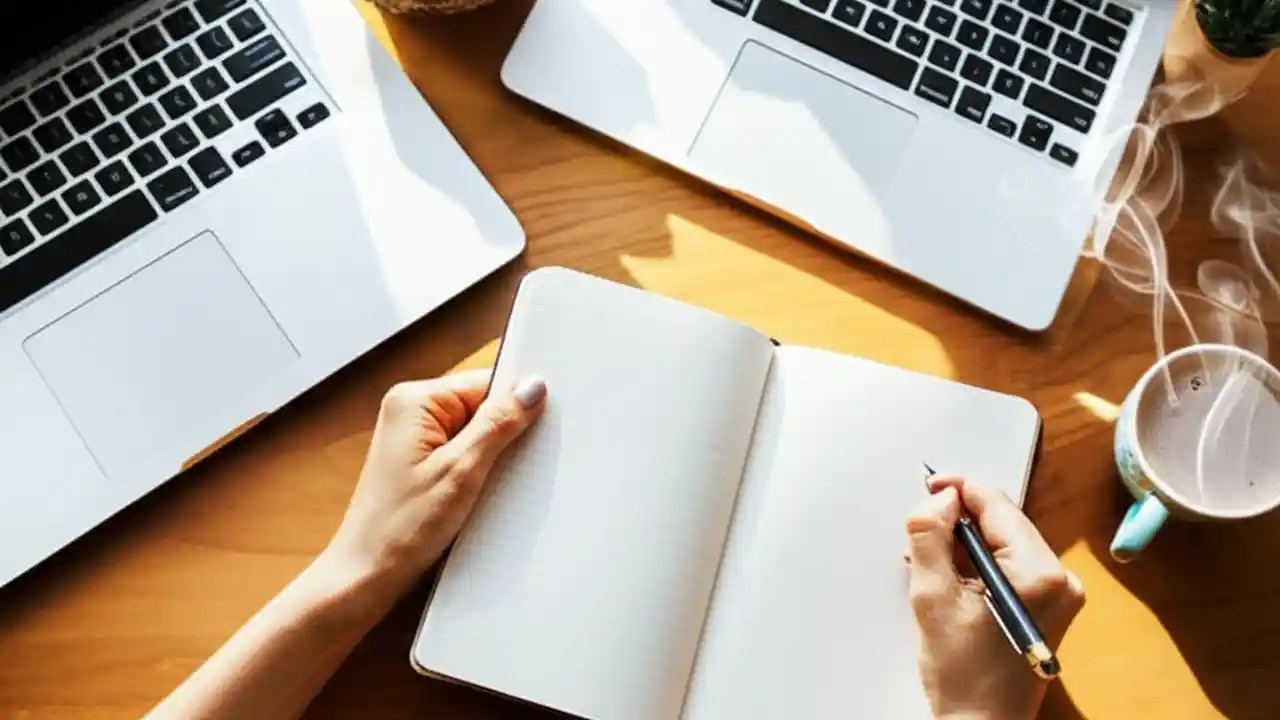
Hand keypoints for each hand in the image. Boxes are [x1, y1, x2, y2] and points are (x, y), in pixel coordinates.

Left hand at [321, 370, 546, 616]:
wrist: (365, 576)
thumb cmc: (400, 529)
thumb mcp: (462, 471)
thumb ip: (499, 423)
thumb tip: (532, 387)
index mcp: (414, 400)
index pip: (486, 382)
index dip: (514, 407)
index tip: (531, 435)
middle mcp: (409, 411)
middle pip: (480, 405)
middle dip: (501, 436)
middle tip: (499, 470)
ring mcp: (412, 437)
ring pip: (474, 432)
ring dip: (489, 457)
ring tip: (480, 488)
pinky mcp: (417, 461)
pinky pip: (461, 452)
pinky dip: (476, 471)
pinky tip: (474, 495)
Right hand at [906, 476, 1084, 719]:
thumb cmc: (963, 675)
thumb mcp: (933, 598)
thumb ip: (930, 538)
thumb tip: (939, 498)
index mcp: (1040, 573)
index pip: (997, 506)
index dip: (959, 490)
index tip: (929, 485)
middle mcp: (1060, 578)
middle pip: (1003, 522)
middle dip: (960, 519)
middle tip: (921, 527)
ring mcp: (1059, 593)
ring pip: (1004, 542)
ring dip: (967, 542)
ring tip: (930, 558)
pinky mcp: (1049, 605)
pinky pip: (1011, 564)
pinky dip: (979, 562)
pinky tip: (951, 575)